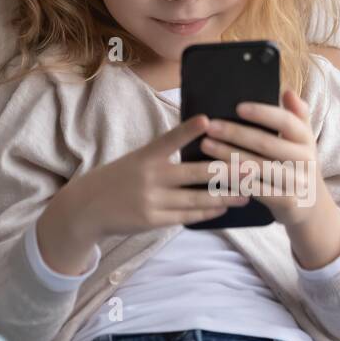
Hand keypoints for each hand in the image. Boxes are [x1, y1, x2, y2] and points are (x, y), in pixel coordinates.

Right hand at [39, 116, 251, 273]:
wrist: (89, 207)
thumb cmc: (119, 178)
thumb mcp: (136, 159)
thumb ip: (163, 154)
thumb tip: (199, 147)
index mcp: (146, 156)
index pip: (170, 139)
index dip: (188, 130)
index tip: (207, 120)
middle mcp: (150, 177)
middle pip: (195, 173)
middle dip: (226, 171)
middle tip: (251, 167)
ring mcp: (152, 200)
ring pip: (197, 198)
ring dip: (225, 196)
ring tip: (246, 193)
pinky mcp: (153, 220)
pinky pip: (187, 216)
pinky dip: (207, 212)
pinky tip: (223, 208)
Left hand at [197, 89, 325, 227]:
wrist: (311, 208)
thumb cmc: (297, 166)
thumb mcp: (302, 141)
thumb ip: (296, 116)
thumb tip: (287, 91)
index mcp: (307, 139)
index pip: (286, 121)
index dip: (263, 113)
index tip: (237, 107)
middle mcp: (306, 159)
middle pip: (266, 143)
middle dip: (235, 133)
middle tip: (210, 126)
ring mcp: (298, 183)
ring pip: (258, 167)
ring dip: (229, 155)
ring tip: (205, 145)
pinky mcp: (288, 203)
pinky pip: (257, 190)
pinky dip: (235, 180)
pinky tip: (215, 172)